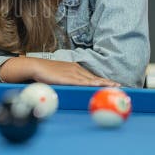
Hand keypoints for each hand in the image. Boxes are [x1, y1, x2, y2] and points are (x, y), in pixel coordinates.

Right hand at [0, 57, 119, 86]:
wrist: (35, 66)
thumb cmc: (43, 73)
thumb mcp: (57, 77)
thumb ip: (64, 81)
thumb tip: (68, 88)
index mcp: (73, 68)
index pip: (90, 76)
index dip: (101, 80)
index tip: (111, 83)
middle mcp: (76, 69)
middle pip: (94, 77)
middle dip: (107, 82)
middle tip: (119, 86)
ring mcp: (74, 73)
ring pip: (92, 79)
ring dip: (104, 83)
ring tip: (114, 86)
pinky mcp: (69, 77)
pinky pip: (84, 81)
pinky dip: (93, 84)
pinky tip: (100, 85)